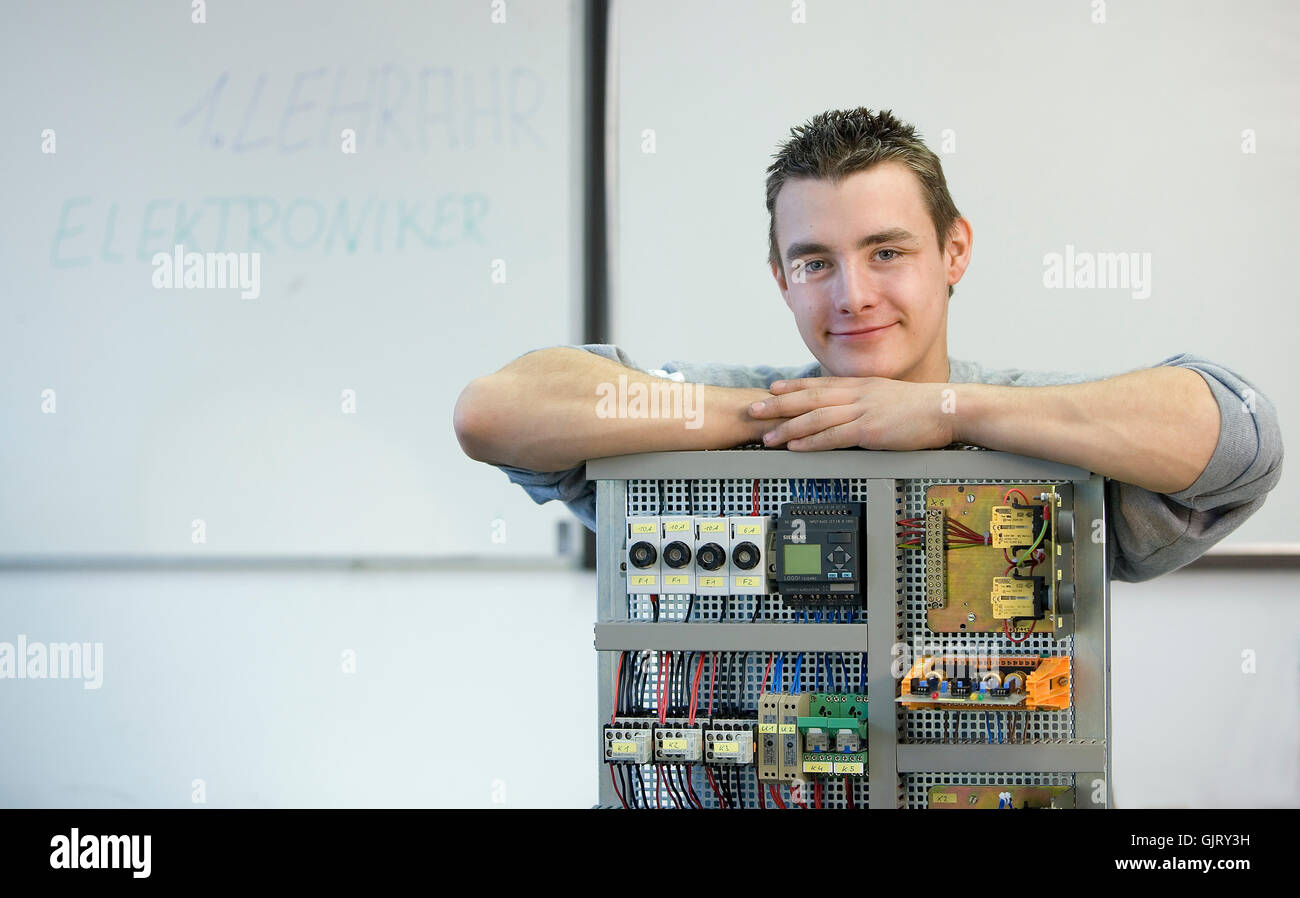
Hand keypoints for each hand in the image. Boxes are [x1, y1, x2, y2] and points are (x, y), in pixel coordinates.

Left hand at [747, 376, 957, 450]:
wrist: (947, 408)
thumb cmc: (923, 407)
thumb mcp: (889, 397)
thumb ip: (868, 400)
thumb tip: (855, 408)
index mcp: (861, 385)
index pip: (819, 383)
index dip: (792, 386)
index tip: (772, 387)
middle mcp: (856, 394)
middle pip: (808, 398)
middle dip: (777, 404)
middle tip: (754, 409)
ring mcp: (861, 411)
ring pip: (815, 417)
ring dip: (787, 427)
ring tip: (766, 435)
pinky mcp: (869, 429)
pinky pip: (833, 436)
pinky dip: (810, 441)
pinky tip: (795, 447)